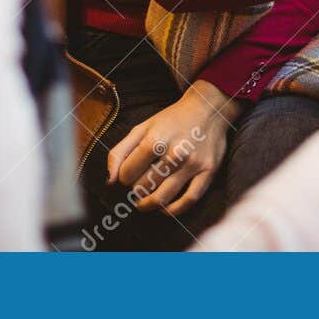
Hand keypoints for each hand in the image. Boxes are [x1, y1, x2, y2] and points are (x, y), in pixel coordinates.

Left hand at [107, 79, 244, 216]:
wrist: (208, 108)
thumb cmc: (171, 120)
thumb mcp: (142, 128)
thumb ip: (120, 152)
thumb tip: (109, 182)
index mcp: (155, 140)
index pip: (127, 174)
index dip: (124, 177)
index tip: (129, 174)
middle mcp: (175, 152)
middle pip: (144, 187)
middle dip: (136, 189)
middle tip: (139, 185)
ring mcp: (193, 163)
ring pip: (163, 197)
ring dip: (148, 204)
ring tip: (144, 203)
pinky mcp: (208, 171)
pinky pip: (190, 199)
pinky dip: (174, 210)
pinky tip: (165, 209)